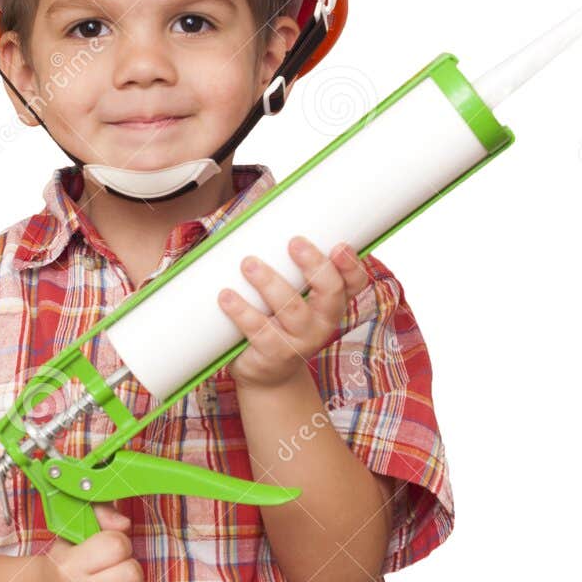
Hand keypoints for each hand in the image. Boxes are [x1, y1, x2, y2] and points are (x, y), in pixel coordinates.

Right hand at [38, 503, 156, 581]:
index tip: (107, 552)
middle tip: (115, 574)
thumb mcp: (75, 533)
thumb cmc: (67, 565)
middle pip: (134, 575)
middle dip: (130, 569)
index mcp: (67, 568)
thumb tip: (124, 524)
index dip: (119, 544)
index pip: (118, 545)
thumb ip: (102, 514)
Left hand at [218, 237, 369, 390]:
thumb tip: (260, 208)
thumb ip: (284, 261)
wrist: (266, 373)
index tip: (339, 246)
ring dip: (270, 283)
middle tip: (294, 243)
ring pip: (291, 310)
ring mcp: (299, 341)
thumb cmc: (277, 321)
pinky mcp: (273, 354)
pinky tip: (227, 296)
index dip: (351, 265)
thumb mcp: (291, 295)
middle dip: (314, 266)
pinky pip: (259, 331)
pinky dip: (242, 312)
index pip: (355, 282)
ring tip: (249, 264)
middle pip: (328, 292)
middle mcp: (322, 322)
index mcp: (332, 302)